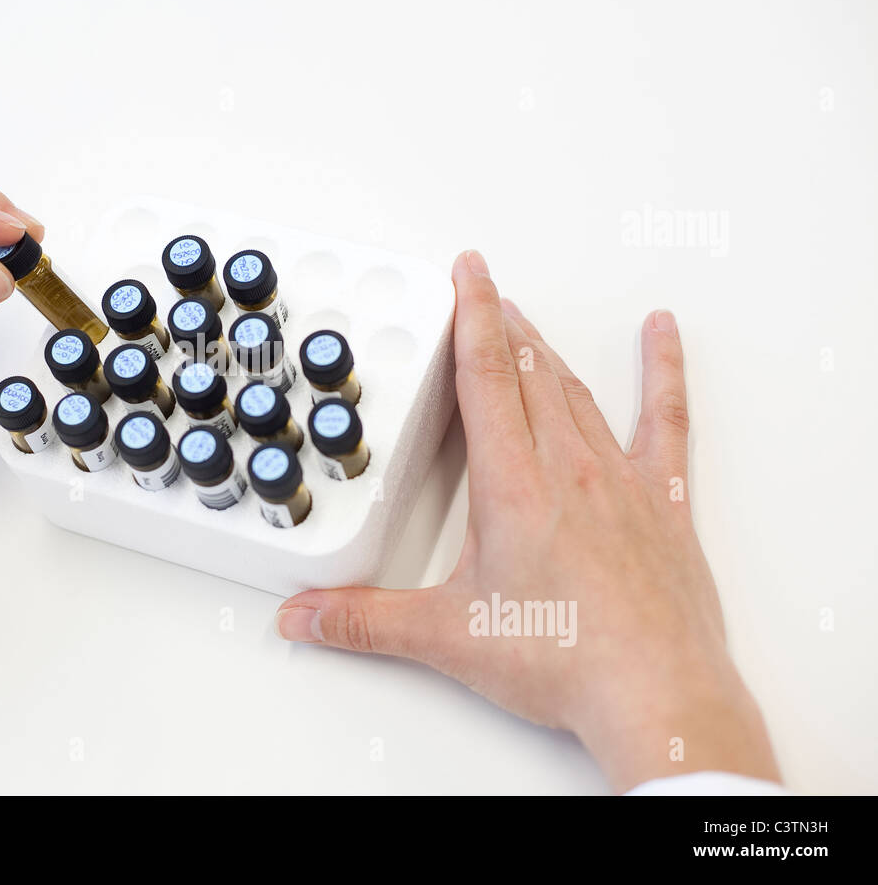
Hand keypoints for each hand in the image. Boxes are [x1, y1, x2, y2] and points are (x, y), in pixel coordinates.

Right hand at [275, 250, 778, 791]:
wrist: (657, 697)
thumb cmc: (567, 662)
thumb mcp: (447, 638)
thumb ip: (365, 621)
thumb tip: (304, 616)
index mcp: (513, 486)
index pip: (486, 376)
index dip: (472, 316)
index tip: (467, 272)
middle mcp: (569, 469)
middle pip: (530, 373)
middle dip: (503, 326)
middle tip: (485, 292)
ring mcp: (621, 481)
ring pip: (576, 391)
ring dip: (547, 350)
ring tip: (527, 322)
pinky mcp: (662, 503)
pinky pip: (664, 421)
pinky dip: (663, 372)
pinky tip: (663, 335)